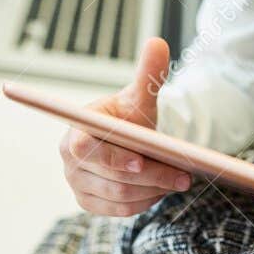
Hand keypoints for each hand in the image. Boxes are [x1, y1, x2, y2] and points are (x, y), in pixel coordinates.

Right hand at [59, 37, 191, 216]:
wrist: (121, 139)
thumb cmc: (127, 117)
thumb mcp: (139, 97)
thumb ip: (148, 73)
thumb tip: (158, 42)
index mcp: (74, 132)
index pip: (84, 149)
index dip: (112, 158)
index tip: (141, 161)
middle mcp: (70, 162)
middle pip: (112, 178)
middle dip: (151, 176)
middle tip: (184, 174)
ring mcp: (78, 185)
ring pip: (120, 197)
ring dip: (153, 190)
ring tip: (178, 178)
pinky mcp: (89, 203)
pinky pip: (121, 210)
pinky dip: (145, 201)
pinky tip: (161, 189)